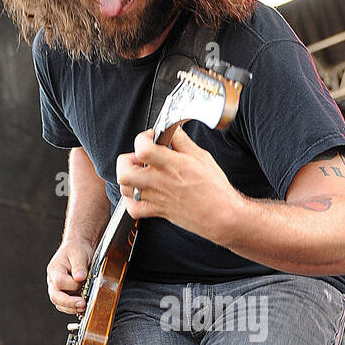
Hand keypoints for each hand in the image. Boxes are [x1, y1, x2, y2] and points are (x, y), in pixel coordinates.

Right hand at [47, 238, 91, 315]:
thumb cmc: (77, 250)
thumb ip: (79, 266)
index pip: (60, 282)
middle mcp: (53, 281)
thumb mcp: (79, 254)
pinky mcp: (65, 294)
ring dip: (71, 308)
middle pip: (55, 296)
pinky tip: (82, 308)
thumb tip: (79, 278)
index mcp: (55, 269)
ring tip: (83, 307)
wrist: (78, 249)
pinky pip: (65, 306)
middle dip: (69, 303)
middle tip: (82, 304)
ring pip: (59, 304)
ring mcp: (58, 289)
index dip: (72, 284)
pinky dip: (73, 309)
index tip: (83, 280)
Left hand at [117, 129, 239, 243]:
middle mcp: (159, 182)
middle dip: (126, 160)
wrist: (221, 215)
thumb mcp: (201, 156)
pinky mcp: (157, 211)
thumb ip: (181, 141)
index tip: (150, 138)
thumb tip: (172, 129)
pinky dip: (132, 200)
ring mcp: (155, 198)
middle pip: (124, 171)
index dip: (142, 138)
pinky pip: (133, 209)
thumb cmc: (214, 189)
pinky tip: (141, 193)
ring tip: (140, 173)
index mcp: (171, 165)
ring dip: (128, 178)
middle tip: (139, 158)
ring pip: (125, 188)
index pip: (142, 148)